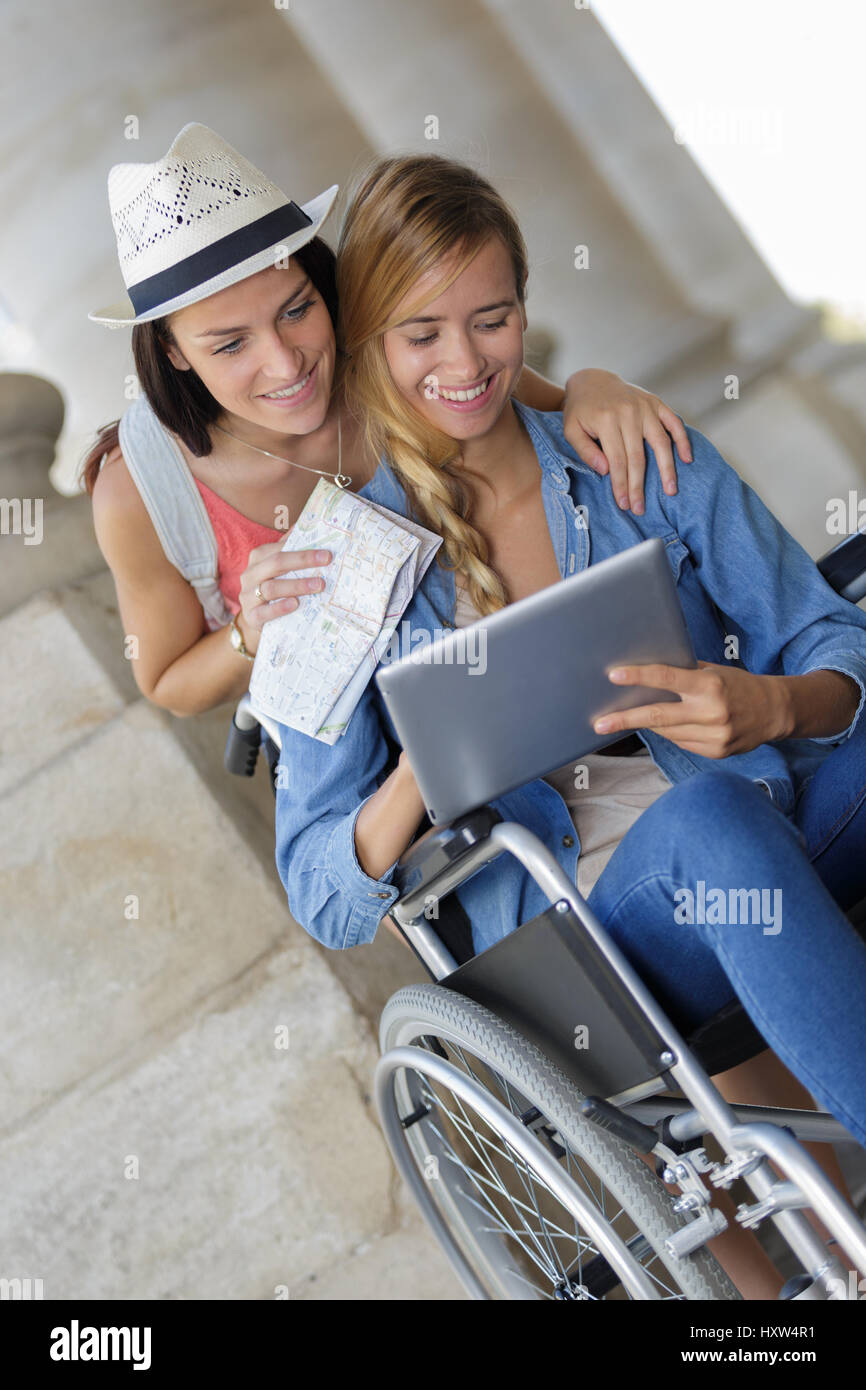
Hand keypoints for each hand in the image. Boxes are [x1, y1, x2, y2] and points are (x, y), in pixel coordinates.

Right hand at [238, 541, 332, 650]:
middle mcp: (250, 575)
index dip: (303, 550)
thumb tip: (305, 525)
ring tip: (318, 585)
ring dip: (296, 585)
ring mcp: (248, 596)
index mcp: (258, 559)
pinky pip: (264, 612)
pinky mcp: (251, 616)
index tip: (327, 553)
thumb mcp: (278, 569)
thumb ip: (288, 548)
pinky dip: (280, 607)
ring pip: (271, 587)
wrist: (257, 619)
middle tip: (326, 561)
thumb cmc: (273, 588)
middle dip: (302, 561)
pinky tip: (295, 604)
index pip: (278, 549)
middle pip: (275, 563)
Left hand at [562, 369, 692, 514]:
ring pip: (660, 442)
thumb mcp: (571, 429)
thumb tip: (606, 471)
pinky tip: (687, 459)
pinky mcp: (656, 403)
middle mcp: (628, 413)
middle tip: (640, 508)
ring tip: (670, 491)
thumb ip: (585, 451)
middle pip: (638, 457)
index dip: (621, 484)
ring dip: (666, 469)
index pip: (616, 460)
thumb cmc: (581, 411)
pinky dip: (683, 440)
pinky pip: (674, 422)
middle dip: (639, 485)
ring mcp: (645, 407)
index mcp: (606, 420)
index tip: (624, 504)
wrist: (593, 380)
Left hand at [593, 660, 788, 757]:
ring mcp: (713, 735)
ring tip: (631, 719)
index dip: (637, 677)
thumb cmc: (739, 685)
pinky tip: (671, 726)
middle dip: (624, 719)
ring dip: (648, 725)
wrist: (775, 711)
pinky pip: (681, 743)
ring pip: (667, 732)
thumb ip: (684, 674)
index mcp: (709, 685)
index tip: (614, 675)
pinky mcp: (716, 752)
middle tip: (599, 723)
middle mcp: (710, 711)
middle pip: (658, 716)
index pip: (666, 678)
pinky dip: (671, 734)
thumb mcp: (714, 671)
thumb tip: (648, 675)